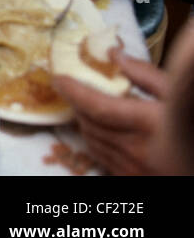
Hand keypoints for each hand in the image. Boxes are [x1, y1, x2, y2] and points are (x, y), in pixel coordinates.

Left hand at [53, 51, 170, 175]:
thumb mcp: (179, 95)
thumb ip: (147, 77)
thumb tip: (115, 55)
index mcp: (151, 125)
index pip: (97, 107)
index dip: (73, 91)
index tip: (58, 77)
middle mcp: (138, 151)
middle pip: (90, 124)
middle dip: (78, 104)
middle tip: (74, 88)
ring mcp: (135, 171)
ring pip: (93, 142)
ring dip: (85, 122)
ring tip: (88, 106)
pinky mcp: (134, 182)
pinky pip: (103, 160)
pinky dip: (97, 142)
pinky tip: (103, 132)